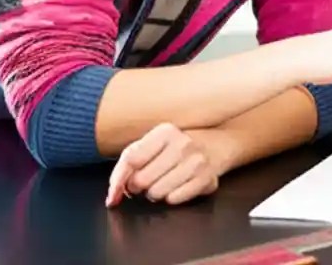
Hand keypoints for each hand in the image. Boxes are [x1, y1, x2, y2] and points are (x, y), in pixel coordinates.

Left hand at [106, 123, 224, 207]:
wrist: (218, 144)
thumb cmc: (177, 147)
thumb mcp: (154, 144)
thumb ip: (130, 163)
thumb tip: (112, 196)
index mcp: (165, 131)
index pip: (131, 159)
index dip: (119, 180)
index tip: (114, 194)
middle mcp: (183, 144)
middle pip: (142, 180)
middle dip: (140, 187)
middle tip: (149, 180)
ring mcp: (197, 161)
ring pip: (157, 193)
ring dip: (156, 193)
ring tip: (165, 182)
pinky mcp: (208, 179)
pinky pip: (174, 199)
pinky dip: (172, 197)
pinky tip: (179, 186)